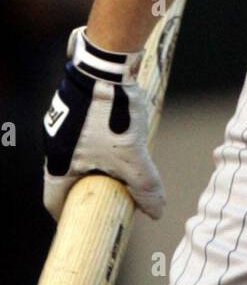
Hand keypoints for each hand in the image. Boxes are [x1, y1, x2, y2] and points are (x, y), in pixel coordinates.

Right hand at [43, 27, 164, 221]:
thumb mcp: (133, 154)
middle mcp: (53, 144)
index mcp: (59, 162)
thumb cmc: (113, 112)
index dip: (66, 213)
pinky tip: (121, 134)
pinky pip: (84, 131)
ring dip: (96, 161)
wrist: (107, 64)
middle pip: (67, 175)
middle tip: (109, 192)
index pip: (53, 199)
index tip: (81, 220)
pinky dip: (99, 139)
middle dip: (88, 186)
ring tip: (121, 163)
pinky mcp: (74, 105)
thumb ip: (144, 185)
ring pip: (77, 152)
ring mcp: (62, 123)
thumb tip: (156, 212)